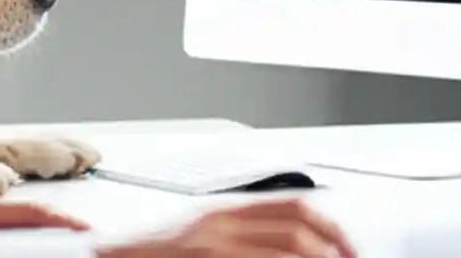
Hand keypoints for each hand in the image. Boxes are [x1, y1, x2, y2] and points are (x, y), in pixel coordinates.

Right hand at [98, 199, 355, 257]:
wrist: (110, 256)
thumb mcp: (202, 226)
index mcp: (225, 209)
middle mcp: (221, 225)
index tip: (350, 248)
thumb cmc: (156, 249)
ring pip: (282, 254)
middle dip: (332, 253)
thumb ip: (242, 227)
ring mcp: (213, 249)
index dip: (331, 227)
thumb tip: (292, 238)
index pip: (295, 206)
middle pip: (296, 232)